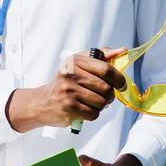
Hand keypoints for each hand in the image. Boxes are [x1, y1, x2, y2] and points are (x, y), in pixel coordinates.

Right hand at [6, 47, 127, 130]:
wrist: (43, 102)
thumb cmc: (65, 82)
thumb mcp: (79, 64)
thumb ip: (102, 57)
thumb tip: (122, 50)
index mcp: (75, 61)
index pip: (106, 69)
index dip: (119, 79)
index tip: (121, 85)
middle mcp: (70, 74)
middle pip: (106, 88)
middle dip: (109, 95)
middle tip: (102, 95)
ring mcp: (69, 91)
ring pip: (102, 102)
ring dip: (100, 105)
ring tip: (90, 102)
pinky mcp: (69, 107)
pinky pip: (94, 114)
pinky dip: (92, 114)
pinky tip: (83, 109)